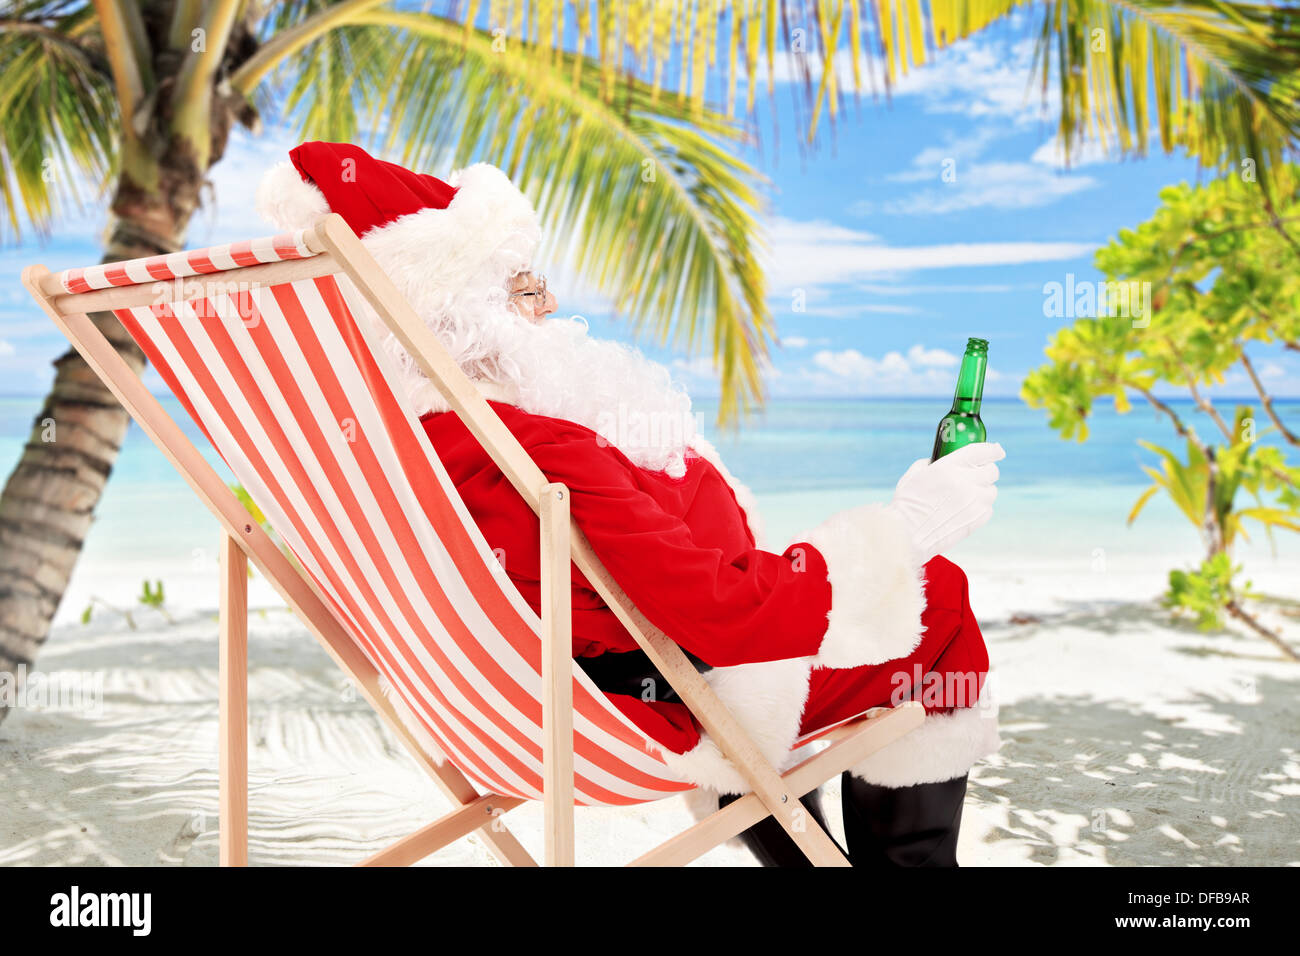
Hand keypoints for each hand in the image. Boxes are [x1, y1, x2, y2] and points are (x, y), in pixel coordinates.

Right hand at [884, 442, 1004, 562]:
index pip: (981, 452)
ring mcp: (973, 502)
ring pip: (991, 490)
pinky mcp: (977, 519)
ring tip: (967, 495)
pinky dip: (979, 507)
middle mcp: (965, 482)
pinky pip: (988, 508)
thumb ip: (933, 463)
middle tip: (977, 474)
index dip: (993, 449)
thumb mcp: (915, 474)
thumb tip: (943, 460)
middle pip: (992, 470)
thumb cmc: (907, 504)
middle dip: (986, 470)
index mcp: (948, 467)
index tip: (997, 450)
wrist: (907, 535)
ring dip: (983, 490)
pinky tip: (964, 510)